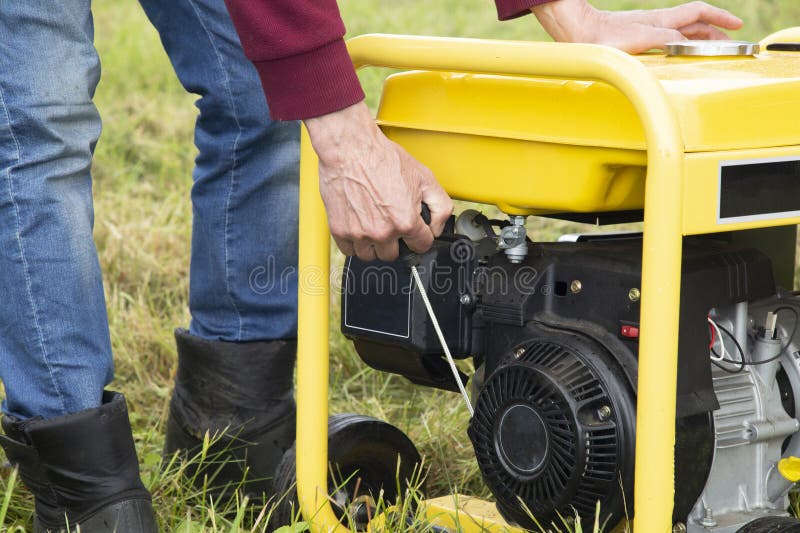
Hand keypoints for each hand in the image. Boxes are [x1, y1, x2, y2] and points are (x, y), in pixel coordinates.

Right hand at [304, 102, 452, 260]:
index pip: (421, 246)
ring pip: (370, 256)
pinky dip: (354, 243)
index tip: (414, 231)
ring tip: (374, 223)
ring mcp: (359, 234)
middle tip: (390, 222)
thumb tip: (436, 227)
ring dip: (373, 244)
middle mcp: (382, 232)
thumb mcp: (425, 178)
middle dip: (395, 241)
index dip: (420, 236)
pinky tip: (359, 226)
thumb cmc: (383, 158)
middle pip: (393, 255)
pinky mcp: (339, 230)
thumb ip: (440, 207)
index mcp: (405, 222)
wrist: (351, 149)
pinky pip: (349, 251)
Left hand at [532, 0, 742, 53]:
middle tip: (728, 44)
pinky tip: (675, 55)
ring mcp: (646, 31)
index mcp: (661, 20)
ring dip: (697, 39)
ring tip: (708, 49)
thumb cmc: (603, 37)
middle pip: (693, 24)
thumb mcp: (639, 39)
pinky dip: (677, 46)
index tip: (738, 26)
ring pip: (679, 32)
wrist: (577, 32)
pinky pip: (664, 41)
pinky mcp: (634, 40)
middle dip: (713, 32)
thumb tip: (687, 43)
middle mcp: (656, 23)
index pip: (698, 12)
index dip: (720, 18)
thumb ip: (664, 40)